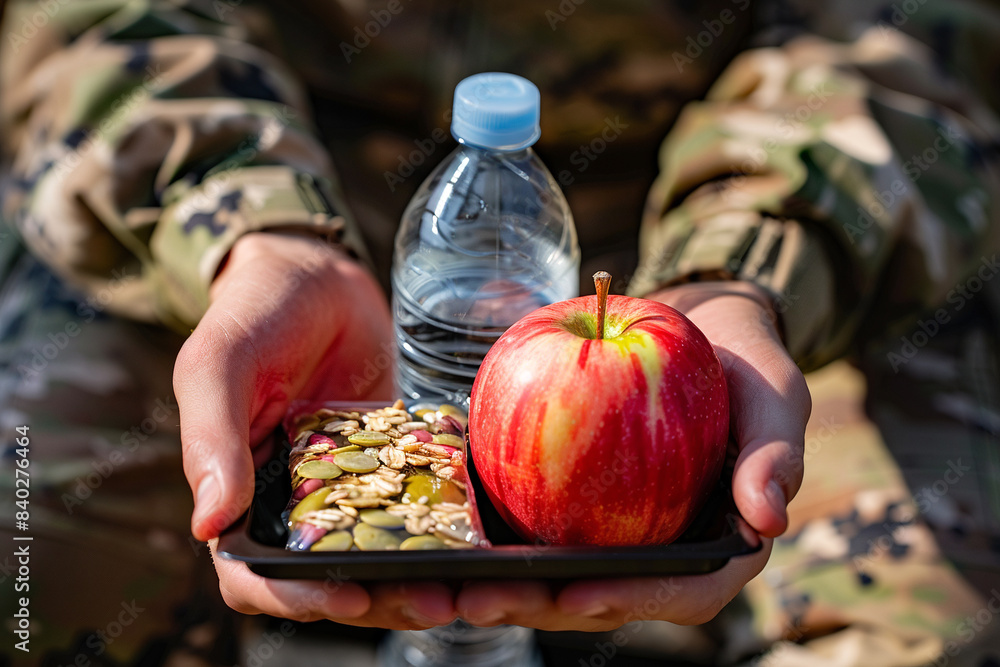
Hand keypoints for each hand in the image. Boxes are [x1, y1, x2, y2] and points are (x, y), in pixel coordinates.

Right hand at [174, 231, 457, 628]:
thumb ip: (211, 439)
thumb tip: (208, 527)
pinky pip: (419, 503)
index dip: (298, 600)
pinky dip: (447, 526)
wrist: (316, 275)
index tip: (352, 599)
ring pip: (383, 551)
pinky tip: (485, 534)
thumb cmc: (252, 315)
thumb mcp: (218, 365)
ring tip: (470, 582)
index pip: (256, 577)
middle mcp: (295, 503)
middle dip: (382, 596)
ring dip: (422, 572)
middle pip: (333, 577)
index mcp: (241, 495)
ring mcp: (351, 485)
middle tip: (436, 598)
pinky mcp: (396, 461)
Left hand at [457, 281, 809, 630]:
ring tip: (439, 584)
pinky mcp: (568, 497)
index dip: (627, 598)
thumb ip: (774, 454)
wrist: (698, 329)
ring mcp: (609, 527)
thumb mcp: (774, 396)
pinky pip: (526, 520)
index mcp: (714, 547)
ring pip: (552, 570)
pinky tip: (436, 523)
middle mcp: (656, 547)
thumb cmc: (746, 366)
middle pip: (597, 594)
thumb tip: (768, 520)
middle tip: (478, 599)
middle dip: (538, 603)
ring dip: (498, 582)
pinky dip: (485, 528)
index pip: (676, 591)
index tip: (576, 593)